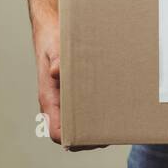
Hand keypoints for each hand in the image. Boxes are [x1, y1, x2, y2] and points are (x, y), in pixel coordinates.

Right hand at [34, 14, 105, 151]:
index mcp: (49, 97)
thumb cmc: (52, 39)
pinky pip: (85, 106)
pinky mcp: (75, 90)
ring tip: (117, 121)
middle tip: (113, 130)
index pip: (56, 131)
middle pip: (71, 131)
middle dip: (90, 136)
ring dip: (95, 124)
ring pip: (79, 121)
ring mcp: (66, 97)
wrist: (51, 28)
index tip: (90, 138)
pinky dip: (97, 110)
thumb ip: (56, 59)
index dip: (72, 139)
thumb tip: (56, 72)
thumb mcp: (55, 46)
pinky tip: (115, 105)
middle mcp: (57, 101)